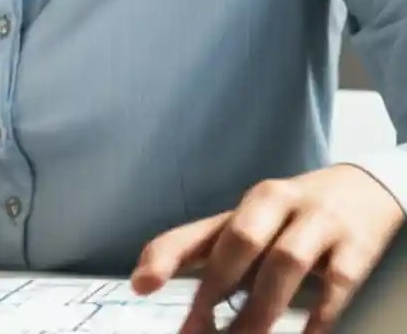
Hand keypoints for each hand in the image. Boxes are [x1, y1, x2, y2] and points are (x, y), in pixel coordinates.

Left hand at [130, 165, 403, 333]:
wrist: (367, 189)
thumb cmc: (294, 219)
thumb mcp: (254, 230)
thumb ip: (221, 264)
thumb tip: (194, 318)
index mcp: (241, 207)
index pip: (194, 233)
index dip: (163, 258)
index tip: (140, 286)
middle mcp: (276, 204)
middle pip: (239, 242)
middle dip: (215, 290)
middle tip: (197, 330)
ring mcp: (318, 221)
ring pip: (284, 262)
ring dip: (261, 308)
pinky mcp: (357, 244)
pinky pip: (337, 282)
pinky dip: (319, 314)